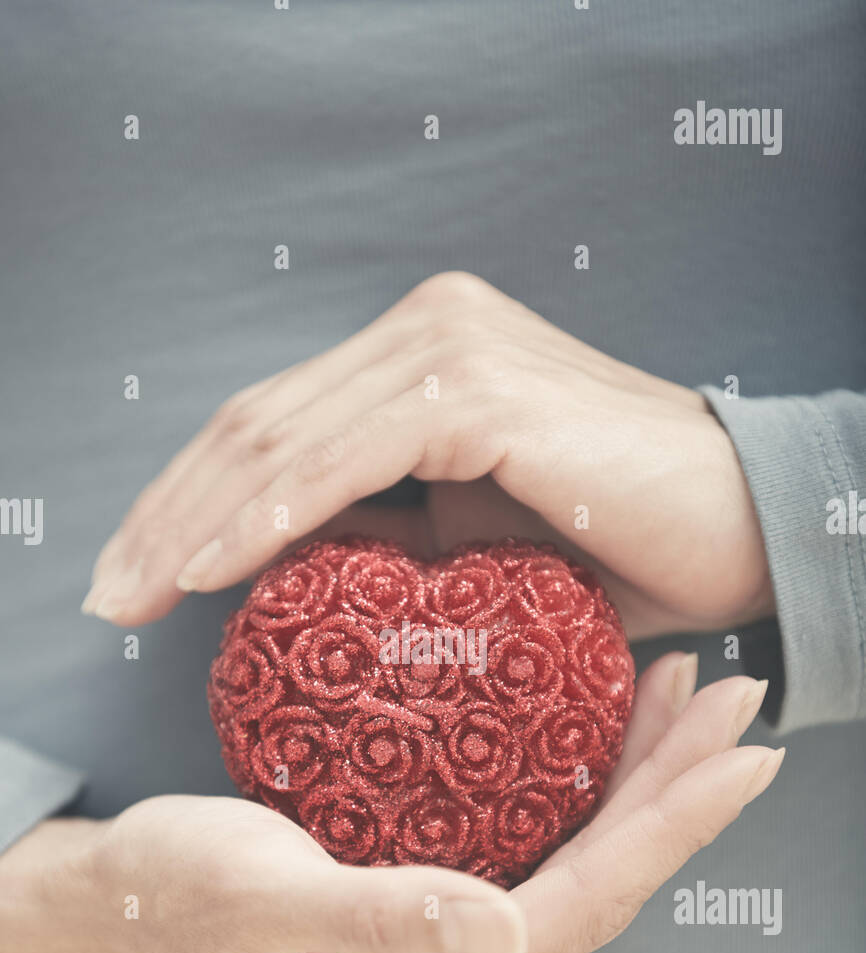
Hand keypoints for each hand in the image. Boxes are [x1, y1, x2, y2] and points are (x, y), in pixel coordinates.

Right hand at [0, 661, 782, 952]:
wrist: (102, 917)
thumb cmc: (165, 900)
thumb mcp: (260, 894)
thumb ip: (386, 916)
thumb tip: (511, 931)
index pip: (588, 903)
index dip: (674, 822)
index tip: (748, 746)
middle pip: (601, 886)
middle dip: (674, 792)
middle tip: (737, 696)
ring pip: (576, 872)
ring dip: (634, 788)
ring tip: (681, 701)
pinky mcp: (431, 931)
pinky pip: (534, 863)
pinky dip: (577, 797)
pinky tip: (596, 742)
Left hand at [82, 272, 773, 637]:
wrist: (744, 532)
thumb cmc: (617, 549)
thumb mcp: (469, 543)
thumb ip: (381, 534)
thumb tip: (280, 567)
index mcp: (419, 353)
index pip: (274, 424)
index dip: (190, 499)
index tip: (136, 576)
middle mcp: (426, 328)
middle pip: (256, 423)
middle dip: (169, 515)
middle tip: (107, 597)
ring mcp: (449, 348)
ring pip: (283, 438)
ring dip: (195, 524)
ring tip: (136, 597)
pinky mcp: (478, 391)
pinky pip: (345, 458)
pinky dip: (269, 516)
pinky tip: (211, 570)